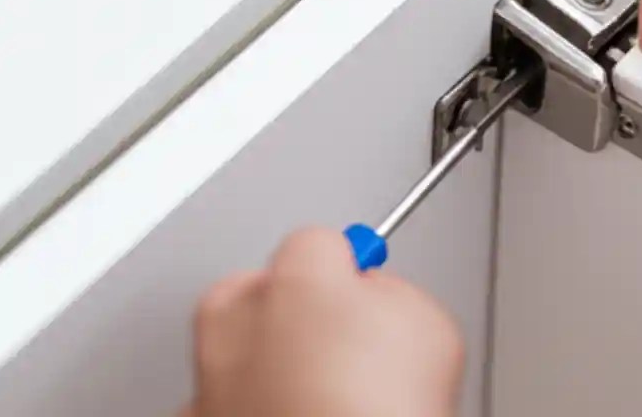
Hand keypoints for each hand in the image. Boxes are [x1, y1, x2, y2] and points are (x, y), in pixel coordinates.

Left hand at [185, 229, 463, 416]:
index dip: (347, 270)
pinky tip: (293, 414)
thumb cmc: (383, 412)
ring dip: (267, 362)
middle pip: (259, 288)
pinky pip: (221, 399)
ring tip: (321, 395)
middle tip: (339, 343)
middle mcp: (238, 322)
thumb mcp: (430, 329)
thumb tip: (380, 299)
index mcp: (295, 282)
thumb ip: (393, 295)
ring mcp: (210, 379)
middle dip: (292, 307)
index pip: (318, 243)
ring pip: (234, 348)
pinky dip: (251, 405)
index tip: (362, 291)